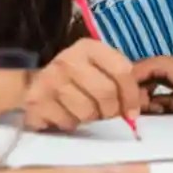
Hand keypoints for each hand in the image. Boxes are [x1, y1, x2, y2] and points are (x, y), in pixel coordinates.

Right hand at [26, 39, 143, 131]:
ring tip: (85, 110)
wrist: (33, 84)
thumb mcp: (99, 69)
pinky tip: (67, 114)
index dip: (132, 94)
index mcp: (89, 48)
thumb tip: (138, 107)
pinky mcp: (36, 101)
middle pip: (106, 93)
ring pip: (87, 112)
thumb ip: (120, 81)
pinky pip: (67, 122)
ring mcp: (50, 80)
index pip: (122, 70)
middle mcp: (68, 60)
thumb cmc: (76, 78)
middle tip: (108, 113)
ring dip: (91, 118)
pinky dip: (72, 124)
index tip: (133, 111)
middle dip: (112, 110)